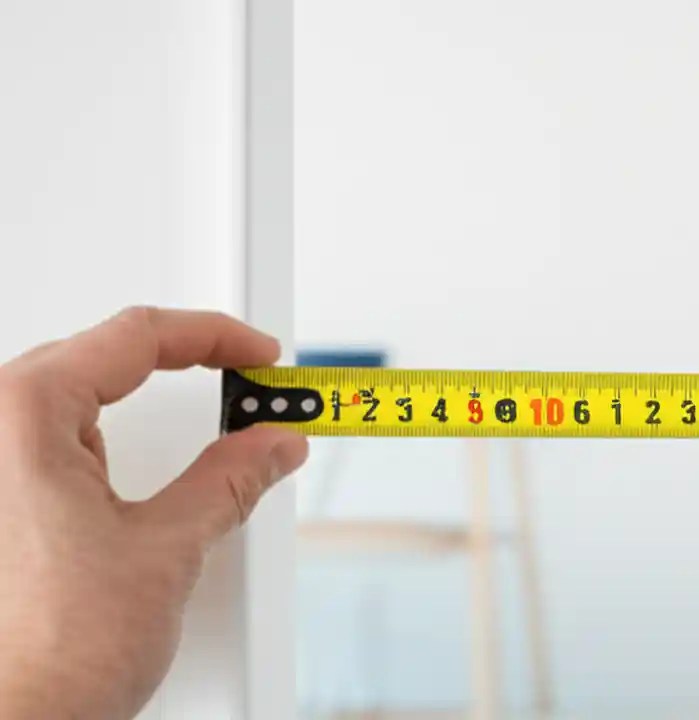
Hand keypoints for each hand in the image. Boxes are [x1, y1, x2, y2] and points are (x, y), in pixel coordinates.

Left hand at [0, 307, 308, 718]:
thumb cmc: (45, 656)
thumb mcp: (167, 549)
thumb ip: (229, 480)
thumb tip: (271, 446)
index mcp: (22, 414)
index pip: (136, 337)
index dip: (216, 338)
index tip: (259, 355)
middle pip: (100, 357)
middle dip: (181, 363)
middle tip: (246, 381)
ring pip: (68, 396)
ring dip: (134, 399)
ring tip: (202, 416)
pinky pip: (41, 441)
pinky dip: (98, 440)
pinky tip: (129, 463)